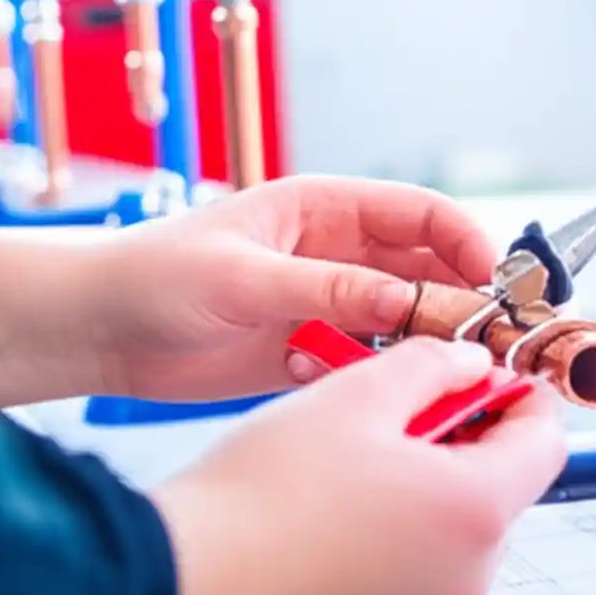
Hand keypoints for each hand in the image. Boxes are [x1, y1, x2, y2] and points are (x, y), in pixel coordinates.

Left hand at [90, 175, 496, 401]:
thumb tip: (407, 302)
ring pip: (406, 321)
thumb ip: (327, 288)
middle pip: (428, 270)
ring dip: (428, 343)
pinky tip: (357, 384)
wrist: (99, 331)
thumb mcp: (242, 277)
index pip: (421, 214)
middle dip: (463, 299)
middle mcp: (338, 254)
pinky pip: (370, 361)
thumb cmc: (154, 276)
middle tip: (492, 338)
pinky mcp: (313, 349)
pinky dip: (379, 375)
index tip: (496, 280)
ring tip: (443, 371)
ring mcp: (329, 303)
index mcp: (324, 209)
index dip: (467, 240)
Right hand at [151, 337, 567, 594]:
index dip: (521, 393)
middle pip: (504, 481)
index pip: (546, 439)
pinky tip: (343, 495)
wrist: (186, 584)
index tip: (488, 370)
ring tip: (364, 445)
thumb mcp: (358, 395)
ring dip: (431, 472)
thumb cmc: (262, 500)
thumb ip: (433, 364)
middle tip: (411, 398)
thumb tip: (470, 362)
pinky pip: (421, 557)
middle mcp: (469, 571)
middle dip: (469, 429)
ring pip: (458, 518)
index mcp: (477, 509)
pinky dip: (402, 518)